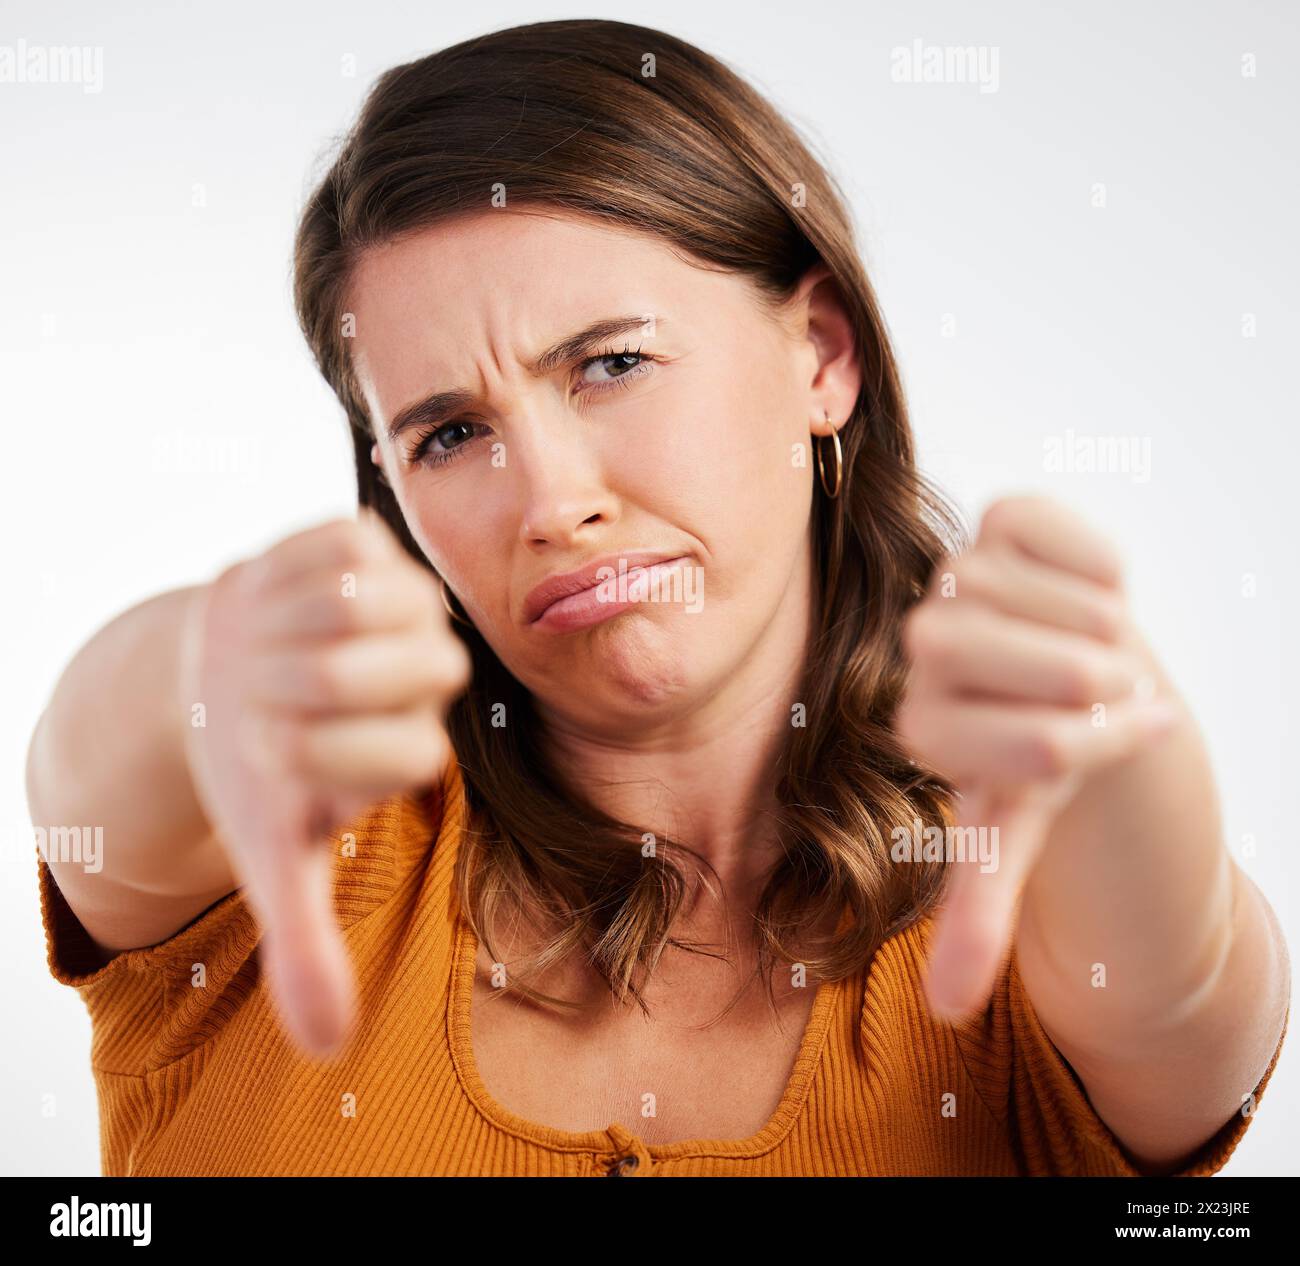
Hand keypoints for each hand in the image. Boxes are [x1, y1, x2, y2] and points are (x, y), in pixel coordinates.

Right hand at [179, 508, 471, 1057]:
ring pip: (365, 602)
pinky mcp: (366, 543)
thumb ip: (305, 941)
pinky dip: (279, 578)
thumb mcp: (273, 853)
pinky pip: (333, 546)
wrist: (222, 675)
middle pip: (399, 668)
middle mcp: (430, 671)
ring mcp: (404, 600)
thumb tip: (326, 1047)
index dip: (324, 756)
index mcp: (419, 744)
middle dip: (301, 688)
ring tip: (262, 649)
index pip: (413, 753)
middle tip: (259, 695)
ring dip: (285, 632)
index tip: (277, 756)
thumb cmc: (257, 767)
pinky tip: (271, 603)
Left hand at [894, 496, 1178, 1021]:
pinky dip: (1083, 555)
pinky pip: (1029, 522)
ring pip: (992, 584)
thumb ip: (978, 912)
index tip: (1106, 750)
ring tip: (1115, 652)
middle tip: (1119, 693)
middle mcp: (920, 648)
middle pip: (950, 643)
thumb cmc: (1049, 765)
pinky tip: (1105, 588)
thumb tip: (948, 1011)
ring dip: (1079, 624)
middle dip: (1056, 677)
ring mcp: (955, 580)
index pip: (953, 727)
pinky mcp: (1000, 526)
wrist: (1090, 687)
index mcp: (921, 723)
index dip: (1051, 746)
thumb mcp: (1017, 835)